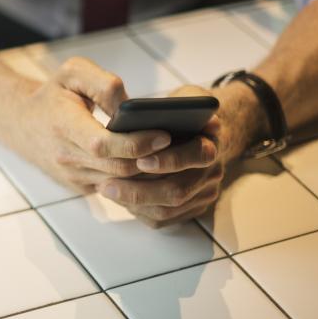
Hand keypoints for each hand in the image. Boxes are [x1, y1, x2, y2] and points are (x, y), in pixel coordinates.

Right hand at [15, 57, 173, 192]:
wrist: (22, 123)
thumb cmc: (53, 94)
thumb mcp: (72, 73)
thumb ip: (104, 84)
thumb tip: (131, 108)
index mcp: (62, 125)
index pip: (103, 144)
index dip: (136, 142)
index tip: (164, 134)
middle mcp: (66, 157)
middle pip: (119, 168)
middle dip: (153, 159)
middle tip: (182, 146)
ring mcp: (73, 176)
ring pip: (121, 183)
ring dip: (150, 173)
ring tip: (176, 155)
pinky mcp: (80, 187)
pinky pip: (116, 188)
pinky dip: (138, 179)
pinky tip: (158, 164)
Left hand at [97, 85, 223, 226]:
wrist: (200, 134)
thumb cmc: (184, 115)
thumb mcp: (185, 99)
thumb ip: (181, 103)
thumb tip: (168, 111)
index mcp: (211, 143)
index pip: (196, 156)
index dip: (169, 160)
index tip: (140, 160)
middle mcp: (211, 172)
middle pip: (177, 191)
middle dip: (139, 190)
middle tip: (106, 184)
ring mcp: (202, 193)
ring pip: (168, 209)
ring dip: (134, 202)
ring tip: (106, 189)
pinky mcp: (191, 208)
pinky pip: (163, 218)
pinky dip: (139, 210)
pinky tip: (119, 198)